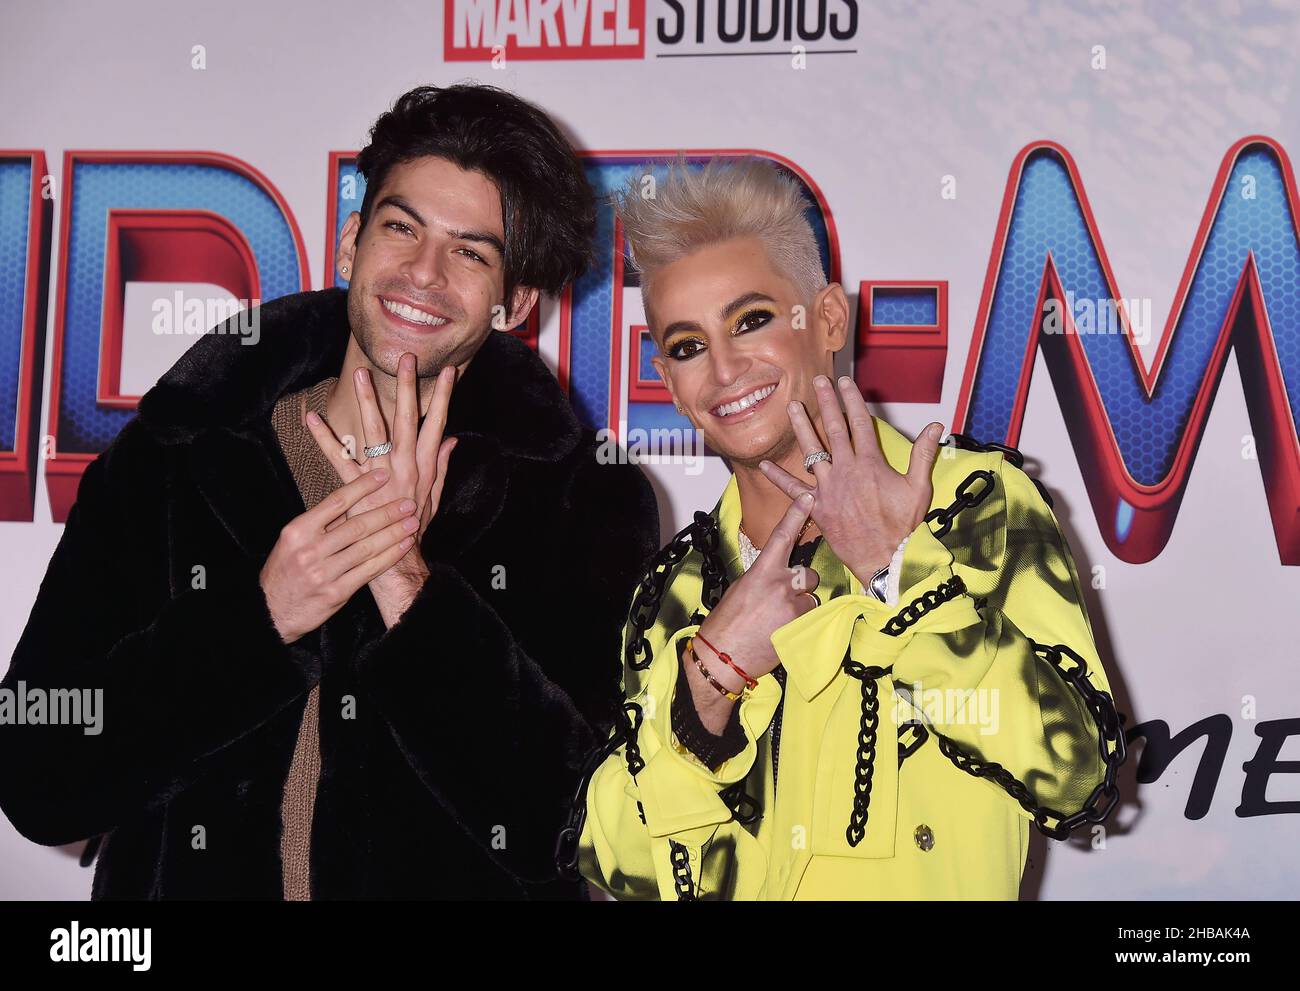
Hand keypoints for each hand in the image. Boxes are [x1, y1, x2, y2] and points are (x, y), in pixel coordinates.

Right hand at [258, 469, 420, 643]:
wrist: (271, 610)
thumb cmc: (285, 570)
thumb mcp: (293, 540)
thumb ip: (321, 522)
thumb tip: (352, 499)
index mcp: (299, 530)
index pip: (336, 502)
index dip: (362, 486)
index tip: (382, 476)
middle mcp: (311, 550)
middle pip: (357, 525)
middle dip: (387, 512)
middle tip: (408, 503)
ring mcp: (324, 572)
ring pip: (367, 548)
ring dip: (394, 533)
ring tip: (412, 522)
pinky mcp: (336, 592)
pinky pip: (369, 570)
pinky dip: (390, 556)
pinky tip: (403, 546)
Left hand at [305, 353, 456, 577]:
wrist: (397, 558)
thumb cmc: (416, 526)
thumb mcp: (435, 494)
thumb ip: (442, 464)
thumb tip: (452, 440)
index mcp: (425, 465)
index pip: (438, 422)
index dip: (444, 395)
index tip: (449, 370)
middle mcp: (405, 465)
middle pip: (407, 419)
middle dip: (408, 387)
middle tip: (406, 358)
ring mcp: (380, 474)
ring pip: (374, 430)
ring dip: (367, 400)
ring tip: (359, 374)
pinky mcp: (356, 487)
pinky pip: (338, 457)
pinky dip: (324, 438)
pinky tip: (312, 418)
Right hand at [693, 493, 820, 688]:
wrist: (722, 656)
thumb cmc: (726, 623)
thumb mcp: (740, 589)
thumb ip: (763, 576)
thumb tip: (776, 573)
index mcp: (761, 571)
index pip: (781, 536)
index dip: (796, 514)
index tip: (808, 497)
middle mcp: (780, 584)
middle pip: (808, 573)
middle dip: (801, 585)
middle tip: (783, 601)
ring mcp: (792, 604)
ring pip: (811, 598)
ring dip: (800, 607)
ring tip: (779, 620)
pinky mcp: (801, 624)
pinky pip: (810, 617)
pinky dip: (800, 623)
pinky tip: (782, 631)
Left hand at [759, 374, 941, 586]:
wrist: (884, 558)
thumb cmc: (903, 526)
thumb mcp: (919, 488)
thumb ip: (923, 454)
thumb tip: (936, 426)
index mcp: (871, 464)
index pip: (860, 423)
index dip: (852, 400)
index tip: (845, 382)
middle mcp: (846, 470)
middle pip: (834, 429)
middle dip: (825, 403)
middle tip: (817, 382)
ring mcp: (829, 488)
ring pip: (811, 451)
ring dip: (801, 427)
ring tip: (791, 406)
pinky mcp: (816, 506)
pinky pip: (793, 490)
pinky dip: (779, 477)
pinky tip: (765, 464)